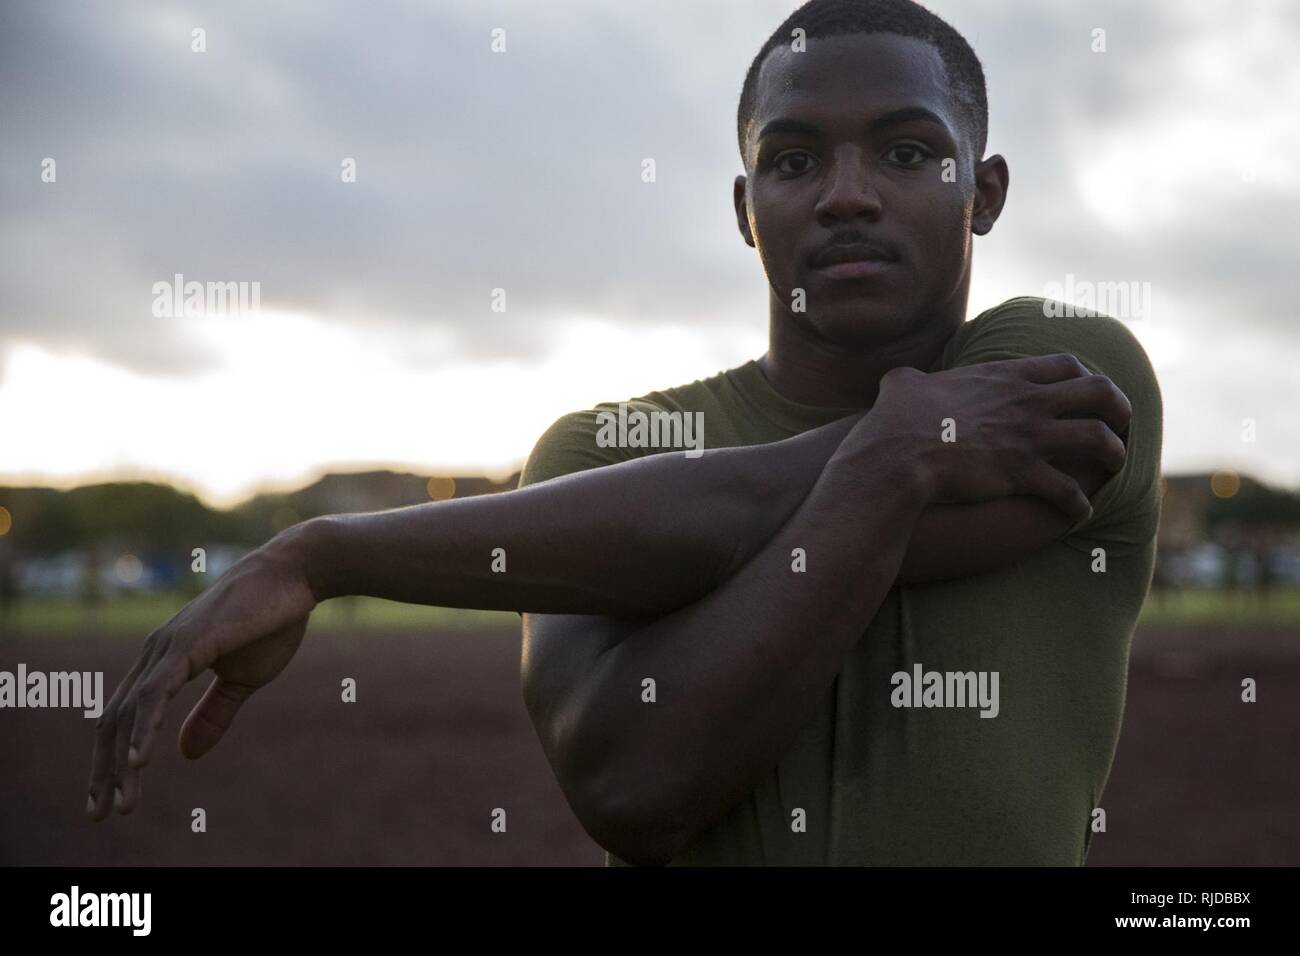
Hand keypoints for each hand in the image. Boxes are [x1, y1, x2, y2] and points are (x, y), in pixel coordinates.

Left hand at [86, 526, 318, 820]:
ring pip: (126, 714)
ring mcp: (166, 647)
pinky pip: (153, 696)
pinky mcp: (186, 645)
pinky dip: (142, 731)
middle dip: (103, 771)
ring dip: (119, 763)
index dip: (113, 760)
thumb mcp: (242, 678)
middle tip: (99, 815)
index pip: (126, 717)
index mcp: (166, 660)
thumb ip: (213, 713)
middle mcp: (155, 653)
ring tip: (121, 801)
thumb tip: (184, 753)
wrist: (296, 576)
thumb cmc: (273, 619)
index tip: (113, 800)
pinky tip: (138, 763)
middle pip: (112, 721)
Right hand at [863, 353, 1130, 519]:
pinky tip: (1079, 511)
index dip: (1083, 376)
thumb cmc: (895, 419)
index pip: (1064, 364)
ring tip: (1115, 465)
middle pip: (1099, 392)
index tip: (1085, 390)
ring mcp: (1030, 438)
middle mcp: (1027, 402)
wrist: (897, 455)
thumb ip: (912, 378)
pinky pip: (1069, 490)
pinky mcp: (1024, 475)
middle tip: (1122, 422)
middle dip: (1119, 406)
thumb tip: (901, 381)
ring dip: (1114, 452)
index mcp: (1004, 376)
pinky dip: (1079, 503)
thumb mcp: (902, 384)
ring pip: (1099, 438)